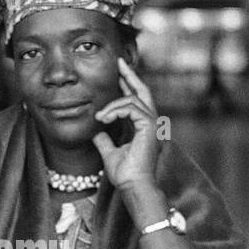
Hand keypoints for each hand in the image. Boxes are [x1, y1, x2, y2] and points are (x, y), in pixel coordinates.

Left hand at [92, 58, 165, 192]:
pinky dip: (115, 110)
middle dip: (130, 76)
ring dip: (112, 105)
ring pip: (133, 99)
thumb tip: (96, 132)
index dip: (127, 86)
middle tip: (118, 62)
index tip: (117, 74)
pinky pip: (131, 107)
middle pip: (142, 91)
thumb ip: (105, 140)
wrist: (134, 186)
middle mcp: (152, 123)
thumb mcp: (110, 153)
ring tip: (99, 117)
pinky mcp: (149, 127)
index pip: (136, 100)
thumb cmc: (126, 175)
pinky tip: (103, 119)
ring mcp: (153, 124)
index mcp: (144, 127)